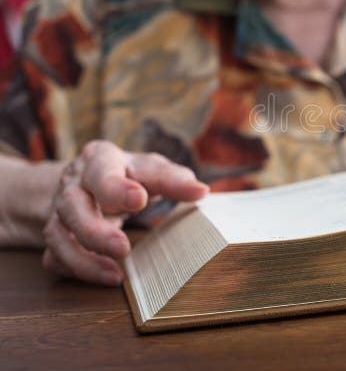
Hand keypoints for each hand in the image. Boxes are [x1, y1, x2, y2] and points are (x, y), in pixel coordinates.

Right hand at [42, 140, 208, 285]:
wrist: (89, 182)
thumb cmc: (129, 175)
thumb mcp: (151, 169)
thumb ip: (174, 179)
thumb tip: (201, 191)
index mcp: (98, 159)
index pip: (102, 171)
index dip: (117, 188)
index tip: (139, 200)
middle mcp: (73, 184)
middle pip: (72, 206)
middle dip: (95, 230)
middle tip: (123, 247)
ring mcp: (59, 211)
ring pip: (58, 236)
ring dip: (84, 259)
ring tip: (116, 274)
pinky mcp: (56, 236)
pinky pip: (55, 257)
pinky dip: (77, 270)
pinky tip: (106, 276)